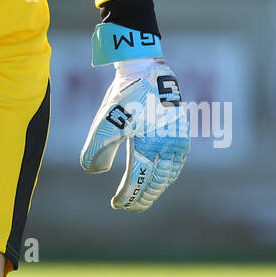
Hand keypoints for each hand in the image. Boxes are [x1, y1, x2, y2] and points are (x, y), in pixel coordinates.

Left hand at [80, 57, 188, 211]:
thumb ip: (96, 149)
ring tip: (143, 198)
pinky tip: (161, 179)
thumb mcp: (104, 121)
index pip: (138, 181)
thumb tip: (93, 171)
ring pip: (169, 175)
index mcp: (148, 146)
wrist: (146, 70)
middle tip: (129, 207)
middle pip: (155, 183)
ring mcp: (178, 141)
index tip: (117, 205)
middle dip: (142, 198)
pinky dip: (168, 175)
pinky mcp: (182, 133)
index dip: (128, 196)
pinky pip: (177, 163)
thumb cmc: (123, 96)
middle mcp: (167, 147)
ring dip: (156, 189)